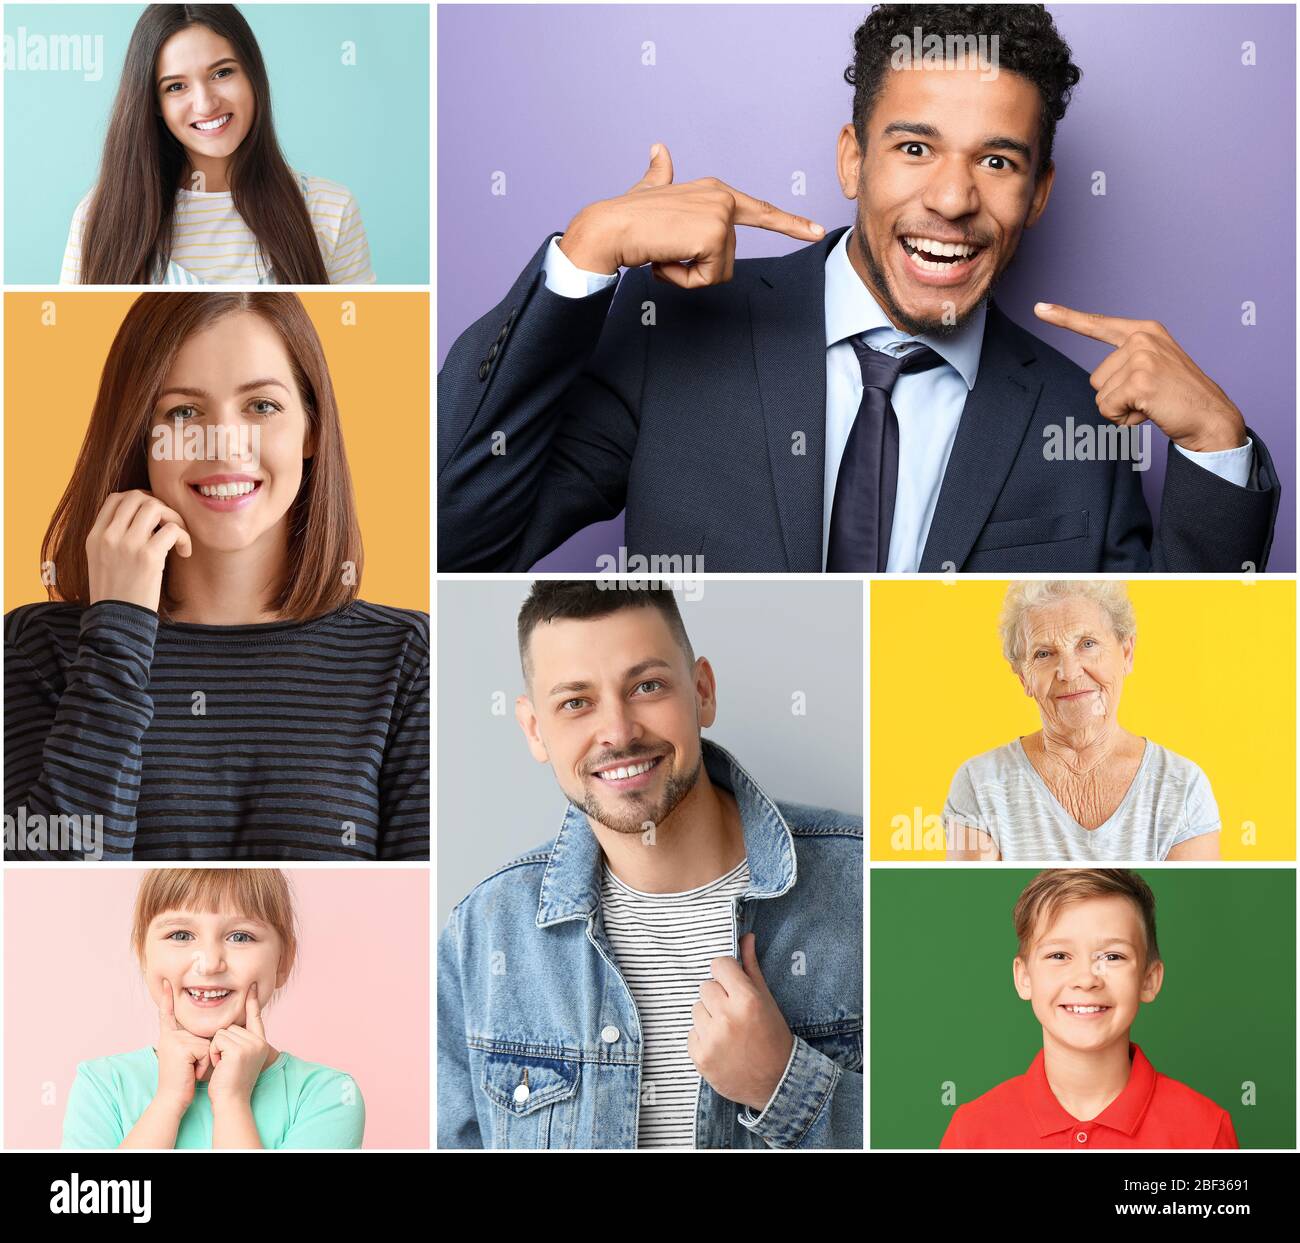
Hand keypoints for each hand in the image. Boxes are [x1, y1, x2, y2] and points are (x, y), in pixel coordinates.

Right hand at [86, 489, 190, 611]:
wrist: (116, 623)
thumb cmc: (116, 596)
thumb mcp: (102, 562)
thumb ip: (113, 540)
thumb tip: (142, 521)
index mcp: (94, 537)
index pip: (115, 499)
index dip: (139, 500)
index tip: (153, 517)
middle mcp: (107, 536)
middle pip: (136, 497)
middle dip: (159, 506)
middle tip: (169, 525)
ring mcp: (127, 544)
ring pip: (155, 507)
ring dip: (174, 518)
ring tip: (178, 538)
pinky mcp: (147, 557)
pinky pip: (172, 530)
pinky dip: (184, 537)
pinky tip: (185, 553)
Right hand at [153, 979, 215, 1112]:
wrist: (173, 1099)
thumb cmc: (183, 1079)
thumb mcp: (187, 1055)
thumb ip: (192, 1040)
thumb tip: (210, 1031)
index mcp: (169, 1037)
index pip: (168, 1014)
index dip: (166, 997)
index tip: (165, 981)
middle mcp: (170, 1036)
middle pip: (202, 1032)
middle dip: (203, 1052)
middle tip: (188, 1069)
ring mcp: (175, 1041)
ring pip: (207, 1041)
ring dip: (205, 1059)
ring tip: (191, 1071)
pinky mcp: (182, 1048)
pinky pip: (207, 1049)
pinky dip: (205, 1063)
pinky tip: (192, 1073)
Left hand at [207, 982, 270, 1106]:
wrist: (230, 1101)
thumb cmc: (230, 1083)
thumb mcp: (239, 1059)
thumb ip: (240, 1042)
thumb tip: (230, 1026)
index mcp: (261, 1043)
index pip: (256, 1017)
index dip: (252, 1001)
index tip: (252, 985)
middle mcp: (259, 1041)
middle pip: (231, 1026)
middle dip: (222, 1043)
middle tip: (225, 1063)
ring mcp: (251, 1045)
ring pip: (223, 1032)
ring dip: (216, 1048)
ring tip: (222, 1065)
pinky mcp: (239, 1050)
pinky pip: (218, 1040)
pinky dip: (214, 1052)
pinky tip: (220, 1065)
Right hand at [559, 142, 825, 288]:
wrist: (609, 226)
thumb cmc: (627, 216)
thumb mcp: (651, 191)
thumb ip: (660, 174)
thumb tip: (659, 150)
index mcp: (715, 191)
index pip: (759, 211)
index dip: (789, 223)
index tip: (815, 231)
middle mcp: (722, 198)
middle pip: (728, 258)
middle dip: (695, 268)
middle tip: (666, 250)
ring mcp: (720, 215)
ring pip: (718, 272)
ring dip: (686, 275)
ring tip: (663, 252)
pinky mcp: (714, 236)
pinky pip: (706, 279)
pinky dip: (681, 279)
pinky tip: (663, 259)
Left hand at [688, 932, 794, 1110]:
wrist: (776, 1082)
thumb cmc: (773, 1036)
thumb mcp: (766, 999)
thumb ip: (751, 967)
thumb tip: (745, 936)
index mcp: (746, 999)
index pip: (718, 965)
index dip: (726, 973)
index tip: (733, 984)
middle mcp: (727, 1017)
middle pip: (705, 986)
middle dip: (718, 996)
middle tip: (733, 1012)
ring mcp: (711, 1039)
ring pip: (696, 1008)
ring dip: (709, 1016)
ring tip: (728, 1031)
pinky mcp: (700, 1057)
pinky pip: (691, 1032)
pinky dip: (703, 1037)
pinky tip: (721, 1046)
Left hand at [1033, 304, 1246, 453]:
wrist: (1211, 417)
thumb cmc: (1179, 398)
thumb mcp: (1153, 369)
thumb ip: (1126, 364)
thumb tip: (1098, 380)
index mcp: (1144, 331)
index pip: (1097, 325)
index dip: (1065, 318)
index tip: (1039, 308)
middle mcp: (1142, 338)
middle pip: (1096, 378)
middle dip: (1117, 397)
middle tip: (1151, 397)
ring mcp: (1142, 357)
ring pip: (1100, 395)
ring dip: (1121, 409)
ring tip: (1152, 403)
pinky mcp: (1140, 380)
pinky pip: (1108, 409)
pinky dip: (1124, 419)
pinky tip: (1150, 412)